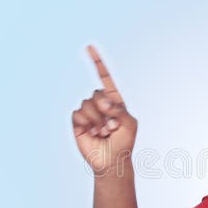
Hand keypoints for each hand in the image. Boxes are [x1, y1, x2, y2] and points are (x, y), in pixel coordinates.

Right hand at [72, 45, 137, 174]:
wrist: (111, 160)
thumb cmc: (124, 142)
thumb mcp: (130, 123)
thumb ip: (120, 109)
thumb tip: (104, 101)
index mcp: (114, 100)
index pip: (105, 78)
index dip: (97, 63)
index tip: (89, 47)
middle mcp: (99, 103)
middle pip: (97, 93)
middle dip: (106, 109)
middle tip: (112, 126)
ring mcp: (88, 112)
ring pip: (87, 103)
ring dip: (98, 120)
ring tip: (104, 132)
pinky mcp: (78, 122)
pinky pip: (78, 114)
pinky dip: (88, 123)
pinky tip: (94, 134)